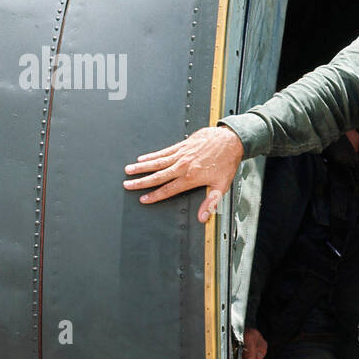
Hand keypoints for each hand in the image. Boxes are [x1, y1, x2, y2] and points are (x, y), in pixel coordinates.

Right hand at [123, 125, 244, 222]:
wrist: (230, 140)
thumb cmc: (227, 163)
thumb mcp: (221, 186)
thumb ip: (210, 202)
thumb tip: (203, 217)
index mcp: (191, 177)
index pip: (168, 189)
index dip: (154, 195)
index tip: (143, 199)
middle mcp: (183, 166)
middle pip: (158, 176)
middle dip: (141, 181)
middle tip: (127, 185)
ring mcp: (181, 154)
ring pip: (157, 162)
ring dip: (142, 167)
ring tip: (128, 170)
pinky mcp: (182, 145)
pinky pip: (164, 151)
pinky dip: (152, 155)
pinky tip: (142, 158)